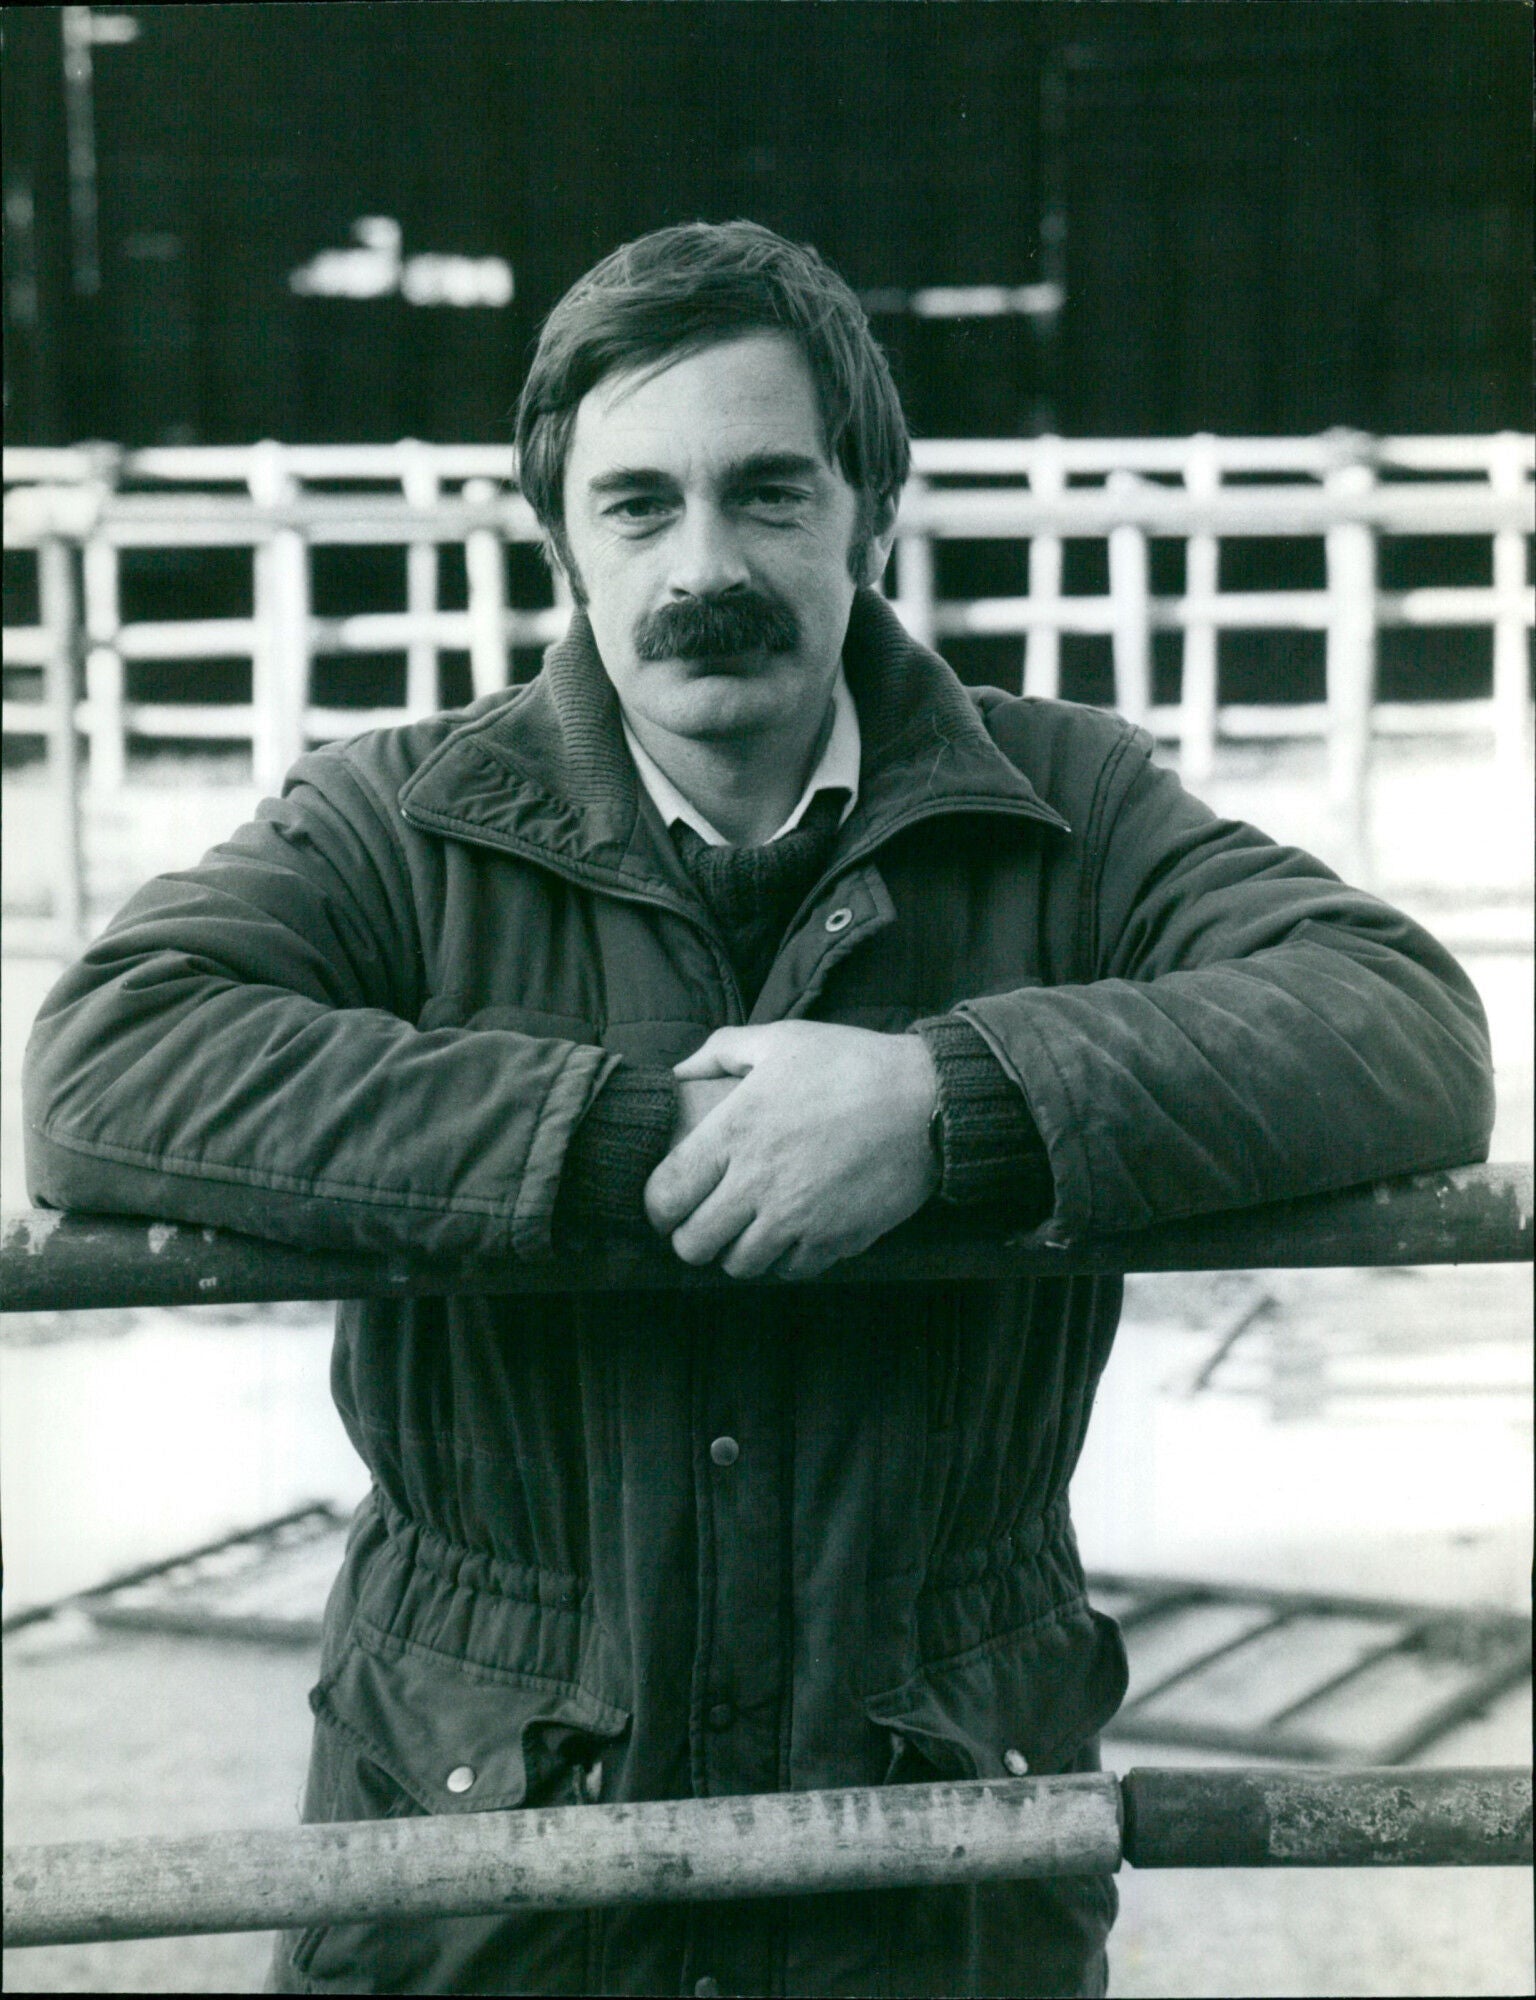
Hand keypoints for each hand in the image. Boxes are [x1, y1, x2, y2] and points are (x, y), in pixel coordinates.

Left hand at [643, 1022, 940, 1279]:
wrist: (929, 1100)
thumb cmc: (852, 1063)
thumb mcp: (781, 1039)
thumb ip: (721, 1050)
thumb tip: (678, 1072)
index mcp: (735, 1130)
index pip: (665, 1195)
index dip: (657, 1208)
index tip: (668, 1204)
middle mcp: (758, 1181)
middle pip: (693, 1244)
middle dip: (692, 1237)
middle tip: (706, 1222)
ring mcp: (797, 1217)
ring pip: (738, 1266)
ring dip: (737, 1251)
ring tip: (749, 1229)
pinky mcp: (835, 1239)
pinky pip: (789, 1271)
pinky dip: (784, 1260)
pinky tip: (793, 1233)